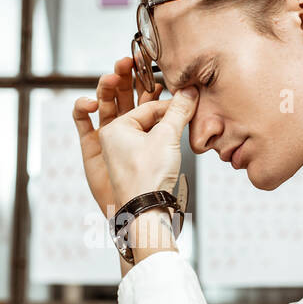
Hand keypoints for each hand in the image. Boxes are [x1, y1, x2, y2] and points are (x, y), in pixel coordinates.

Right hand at [71, 56, 166, 217]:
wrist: (136, 205)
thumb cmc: (153, 177)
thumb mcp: (169, 139)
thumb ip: (178, 112)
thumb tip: (193, 90)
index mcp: (145, 126)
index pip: (148, 102)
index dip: (154, 90)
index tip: (160, 79)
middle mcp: (124, 129)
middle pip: (123, 94)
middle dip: (126, 75)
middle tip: (129, 58)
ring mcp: (106, 136)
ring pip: (103, 101)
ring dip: (106, 85)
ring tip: (112, 75)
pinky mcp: (89, 145)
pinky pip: (80, 120)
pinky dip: (81, 107)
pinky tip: (90, 102)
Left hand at [99, 83, 196, 207]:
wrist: (146, 211)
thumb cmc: (147, 177)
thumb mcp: (167, 136)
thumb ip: (178, 111)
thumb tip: (189, 93)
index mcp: (113, 128)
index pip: (148, 107)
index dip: (171, 106)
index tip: (189, 105)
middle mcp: (113, 140)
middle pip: (145, 118)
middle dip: (166, 116)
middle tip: (185, 113)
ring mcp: (121, 155)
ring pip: (147, 133)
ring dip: (165, 131)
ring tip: (178, 135)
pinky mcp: (131, 168)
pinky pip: (147, 148)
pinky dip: (161, 145)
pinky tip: (171, 151)